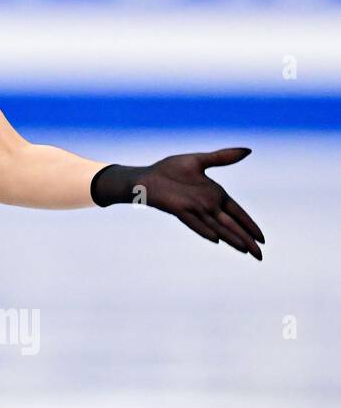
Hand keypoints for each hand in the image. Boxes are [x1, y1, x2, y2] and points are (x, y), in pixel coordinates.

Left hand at [92, 147, 266, 260]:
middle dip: (246, 239)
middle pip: (231, 225)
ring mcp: (194, 209)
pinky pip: (194, 222)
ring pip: (217, 227)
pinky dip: (205, 230)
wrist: (145, 177)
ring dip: (232, 239)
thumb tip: (249, 150)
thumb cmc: (169, 170)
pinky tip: (217, 239)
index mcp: (215, 196)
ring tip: (246, 250)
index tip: (262, 239)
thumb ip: (222, 157)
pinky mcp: (179, 209)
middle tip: (260, 256)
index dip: (249, 225)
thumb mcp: (199, 161)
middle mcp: (208, 206)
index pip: (238, 213)